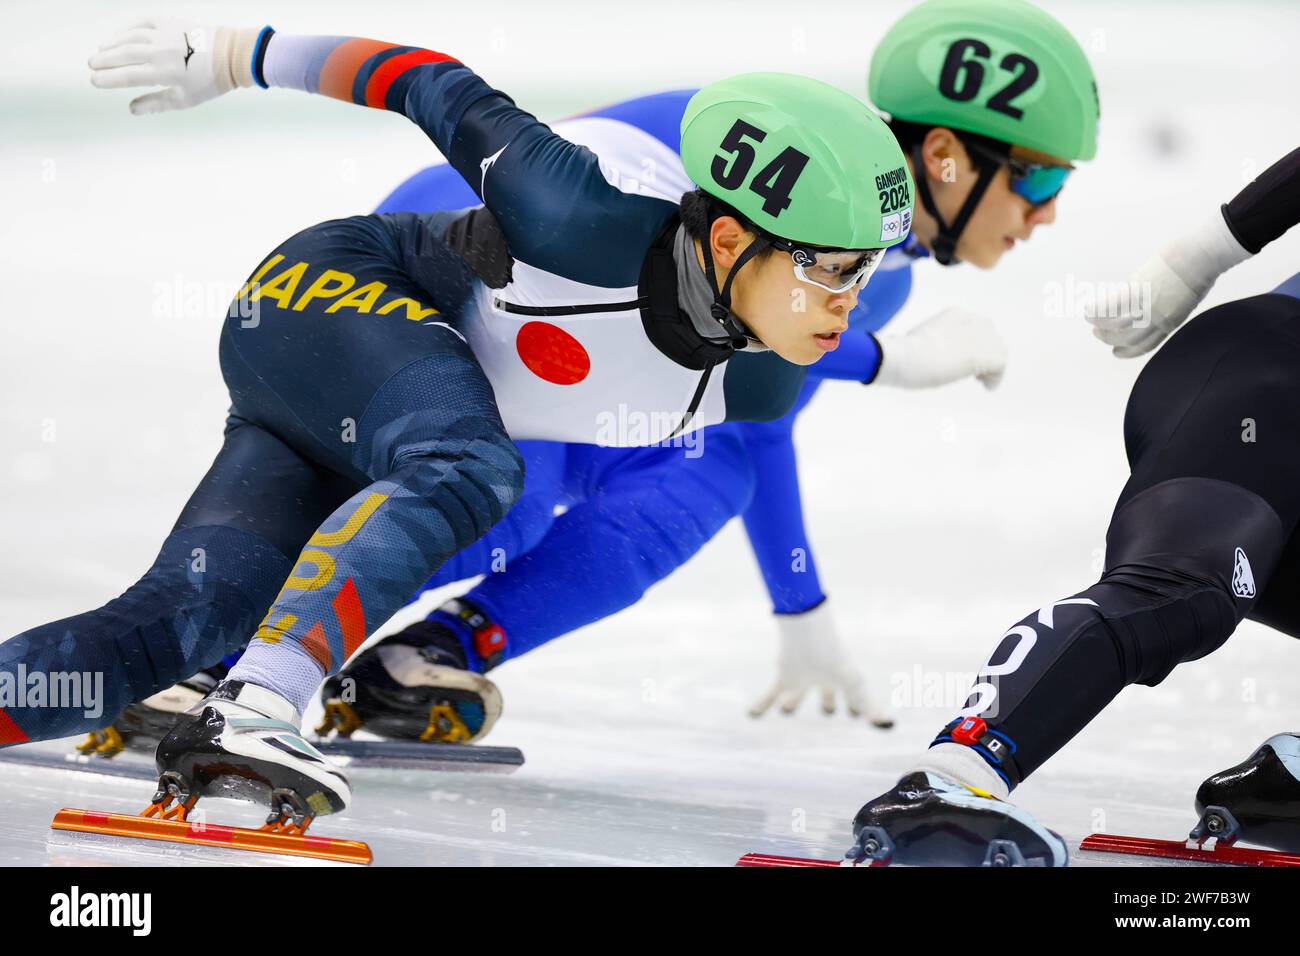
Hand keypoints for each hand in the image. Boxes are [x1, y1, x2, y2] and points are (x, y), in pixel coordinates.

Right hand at [89, 19, 262, 114]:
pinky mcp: (170, 21)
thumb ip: (157, 103)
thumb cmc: (209, 81)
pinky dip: (128, 28)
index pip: (128, 76)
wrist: (232, 55)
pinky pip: (142, 22)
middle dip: (104, 60)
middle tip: (92, 65)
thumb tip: (131, 109)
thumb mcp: (185, 99)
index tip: (94, 81)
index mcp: (164, 73)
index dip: (108, 79)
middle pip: (124, 54)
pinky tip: (120, 35)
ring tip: (101, 50)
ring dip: (112, 43)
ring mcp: (164, 33)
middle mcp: (161, 51)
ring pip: (130, 36)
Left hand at [749, 601, 893, 726]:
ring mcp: (802, 677)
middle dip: (827, 702)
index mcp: (841, 679)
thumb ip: (869, 705)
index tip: (855, 714)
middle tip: (828, 711)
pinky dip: (761, 704)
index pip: (851, 696)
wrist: (809, 633)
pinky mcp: (783, 677)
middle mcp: (821, 678)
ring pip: (797, 692)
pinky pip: (770, 694)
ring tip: (785, 708)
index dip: (855, 705)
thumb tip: (887, 723)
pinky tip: (751, 714)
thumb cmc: (835, 657)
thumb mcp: (854, 683)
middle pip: (826, 693)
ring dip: (792, 701)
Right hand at [875, 307, 1006, 389]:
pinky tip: (986, 387)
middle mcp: (974, 321)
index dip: (974, 345)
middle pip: (992, 338)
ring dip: (991, 367)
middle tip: (975, 374)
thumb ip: (931, 345)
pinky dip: (995, 379)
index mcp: (956, 315)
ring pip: (998, 351)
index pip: (976, 328)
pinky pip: (1000, 366)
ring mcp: (982, 338)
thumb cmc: (902, 355)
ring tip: (980, 381)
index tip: (963, 360)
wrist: (905, 358)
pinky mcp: (987, 355)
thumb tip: (925, 357)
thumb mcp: (918, 342)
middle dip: (986, 355)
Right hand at [1086, 211, 1251, 357]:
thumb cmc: (1199, 270)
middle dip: (1108, 339)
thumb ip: (1169, 306)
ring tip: (1089, 319)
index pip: (1145, 346)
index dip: (1127, 353)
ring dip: (1098, 324)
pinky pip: (1110, 306)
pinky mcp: (1137, 291)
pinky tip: (1088, 308)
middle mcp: (1157, 319)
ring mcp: (1146, 306)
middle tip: (1097, 334)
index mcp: (1170, 322)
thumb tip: (1155, 303)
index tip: (1115, 352)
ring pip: (1114, 325)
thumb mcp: (1186, 298)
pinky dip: (1096, 310)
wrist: (1203, 255)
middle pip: (1126, 338)